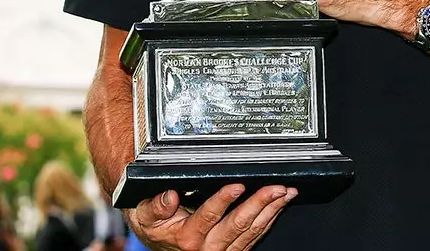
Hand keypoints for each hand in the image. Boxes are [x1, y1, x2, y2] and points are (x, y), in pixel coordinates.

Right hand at [124, 185, 293, 250]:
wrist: (156, 246)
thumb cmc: (154, 228)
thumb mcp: (145, 215)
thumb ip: (155, 206)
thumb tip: (169, 195)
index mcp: (188, 237)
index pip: (209, 216)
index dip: (224, 199)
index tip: (237, 185)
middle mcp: (208, 247)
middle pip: (239, 224)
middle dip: (260, 203)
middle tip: (275, 187)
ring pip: (252, 231)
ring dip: (271, 211)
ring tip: (285, 194)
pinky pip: (254, 238)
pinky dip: (269, 221)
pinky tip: (278, 208)